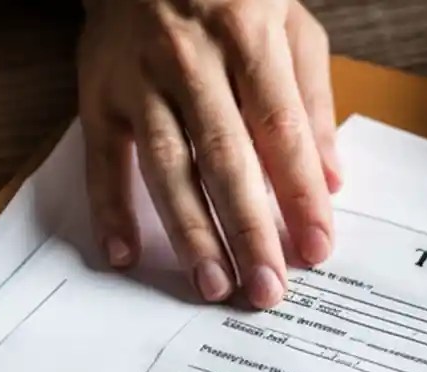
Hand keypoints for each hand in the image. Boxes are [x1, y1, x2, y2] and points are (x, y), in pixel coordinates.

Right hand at [78, 0, 340, 307]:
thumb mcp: (288, 21)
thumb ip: (312, 98)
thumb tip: (329, 179)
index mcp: (246, 33)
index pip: (280, 128)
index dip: (299, 193)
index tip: (317, 247)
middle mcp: (188, 57)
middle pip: (223, 157)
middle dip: (248, 230)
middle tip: (267, 288)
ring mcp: (137, 77)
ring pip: (166, 165)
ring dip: (190, 232)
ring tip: (212, 285)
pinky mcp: (97, 92)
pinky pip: (101, 157)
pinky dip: (108, 208)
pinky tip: (124, 254)